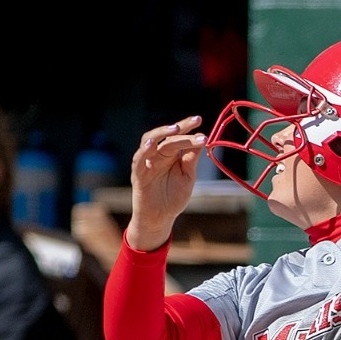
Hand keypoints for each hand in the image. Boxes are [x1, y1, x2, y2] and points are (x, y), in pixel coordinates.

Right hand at [124, 115, 206, 252]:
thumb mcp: (187, 177)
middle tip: (194, 121)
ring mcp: (147, 162)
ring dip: (161, 133)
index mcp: (171, 154)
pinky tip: (152, 144)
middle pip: (167, 135)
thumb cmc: (173, 198)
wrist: (160, 218)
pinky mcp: (138, 172)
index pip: (179, 136)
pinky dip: (144, 150)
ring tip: (175, 128)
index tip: (200, 120)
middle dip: (181, 127)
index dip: (189, 128)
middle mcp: (158, 154)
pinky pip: (139, 158)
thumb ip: (191, 159)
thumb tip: (202, 138)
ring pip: (150, 140)